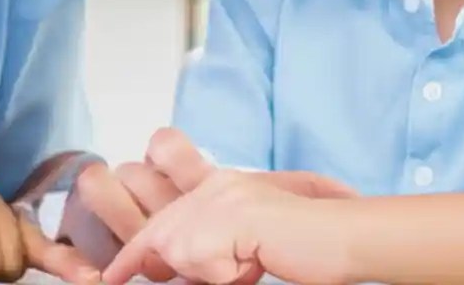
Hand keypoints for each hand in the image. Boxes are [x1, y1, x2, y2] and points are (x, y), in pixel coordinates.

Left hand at [71, 128, 356, 281]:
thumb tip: (169, 266)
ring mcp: (221, 198)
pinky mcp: (228, 215)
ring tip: (250, 264)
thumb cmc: (312, 249)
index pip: (165, 223)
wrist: (351, 238)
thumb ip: (216, 250)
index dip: (136, 252)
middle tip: (190, 268)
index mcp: (222, 190)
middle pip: (161, 236)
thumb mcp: (249, 248)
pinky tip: (255, 264)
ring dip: (211, 273)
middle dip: (150, 264)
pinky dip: (224, 275)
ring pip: (177, 252)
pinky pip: (197, 260)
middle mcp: (216, 187)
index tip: (113, 277)